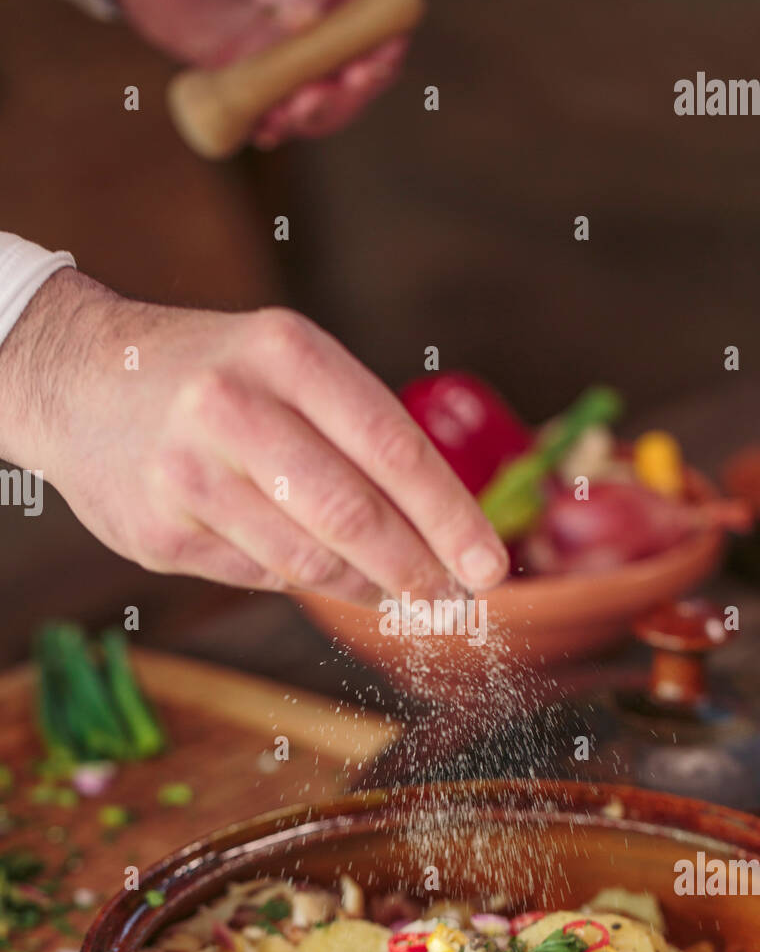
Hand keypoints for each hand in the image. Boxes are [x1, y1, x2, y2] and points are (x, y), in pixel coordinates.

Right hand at [0, 271, 508, 603]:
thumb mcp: (285, 363)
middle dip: (416, 569)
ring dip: (367, 587)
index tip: (488, 564)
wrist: (79, 380)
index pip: (392, 448)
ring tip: (398, 593)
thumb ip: (356, 432)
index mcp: (284, 352)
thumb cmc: (214, 375)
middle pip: (352, 514)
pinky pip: (259, 577)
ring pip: (307, 560)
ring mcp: (188, 475)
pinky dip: (303, 582)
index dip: (449, 517)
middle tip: (451, 599)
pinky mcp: (159, 533)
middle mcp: (231, 407)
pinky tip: (324, 574)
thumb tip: (442, 526)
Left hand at [111, 0, 405, 141]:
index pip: (382, 15)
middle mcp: (326, 22)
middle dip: (347, 94)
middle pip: (362, 70)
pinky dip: (274, 126)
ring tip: (286, 116)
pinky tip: (262, 130)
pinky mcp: (265, 84)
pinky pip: (280, 115)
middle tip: (315, 98)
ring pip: (326, 100)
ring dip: (313, 116)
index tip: (367, 67)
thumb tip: (306, 15)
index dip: (386, 46)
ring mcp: (296, 57)